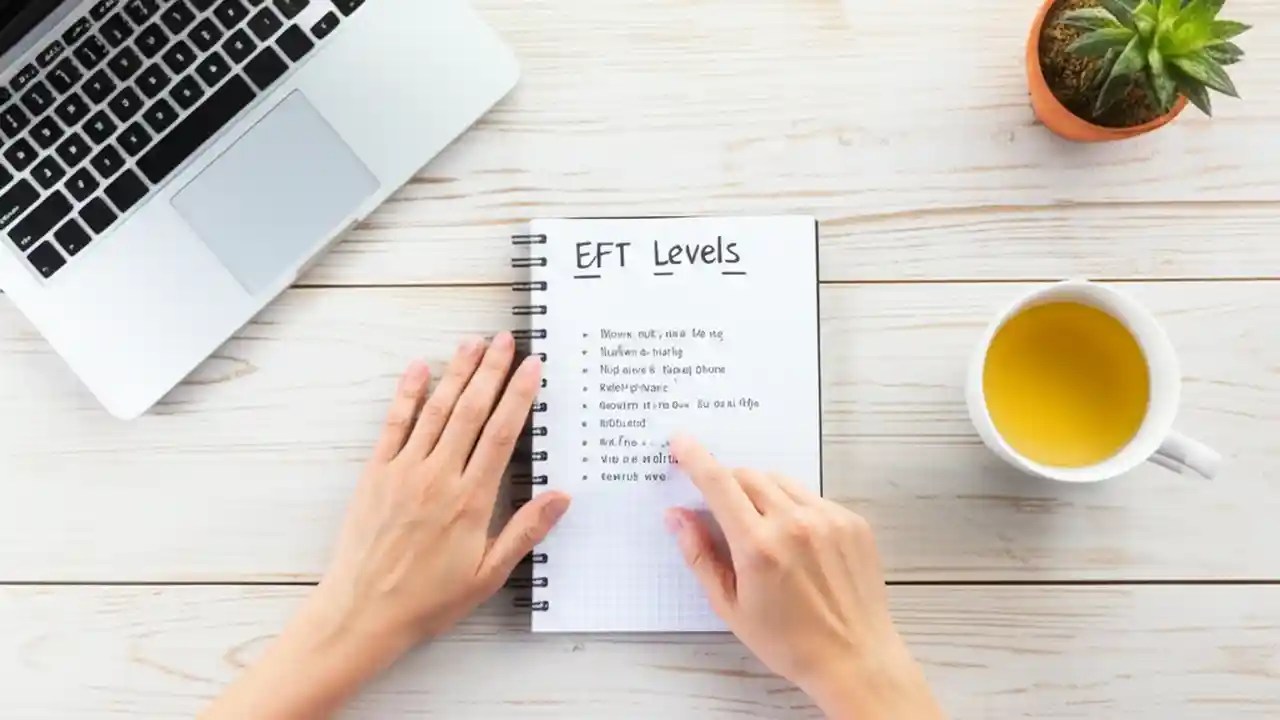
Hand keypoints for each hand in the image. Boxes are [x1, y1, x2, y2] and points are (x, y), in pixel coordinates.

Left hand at [203, 334, 570, 719]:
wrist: (362, 613)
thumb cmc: (427, 600)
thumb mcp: (488, 576)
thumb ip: (525, 532)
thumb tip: (561, 497)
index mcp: (470, 500)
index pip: (502, 433)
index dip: (518, 395)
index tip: (532, 367)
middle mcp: (438, 476)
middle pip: (471, 410)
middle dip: (490, 371)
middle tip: (505, 340)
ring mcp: (404, 471)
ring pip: (436, 410)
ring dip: (455, 373)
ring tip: (471, 344)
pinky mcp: (376, 474)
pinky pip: (394, 425)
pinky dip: (407, 394)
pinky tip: (418, 369)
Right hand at [665, 435, 942, 719]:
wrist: (854, 658)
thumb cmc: (789, 642)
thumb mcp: (730, 607)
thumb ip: (700, 556)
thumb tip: (677, 516)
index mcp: (759, 546)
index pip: (719, 484)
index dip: (696, 458)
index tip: (682, 442)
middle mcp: (794, 524)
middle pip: (749, 476)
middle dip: (729, 483)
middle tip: (723, 509)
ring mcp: (829, 519)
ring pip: (781, 481)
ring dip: (762, 492)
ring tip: (763, 530)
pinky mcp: (852, 521)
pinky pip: (812, 497)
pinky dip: (794, 507)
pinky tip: (797, 542)